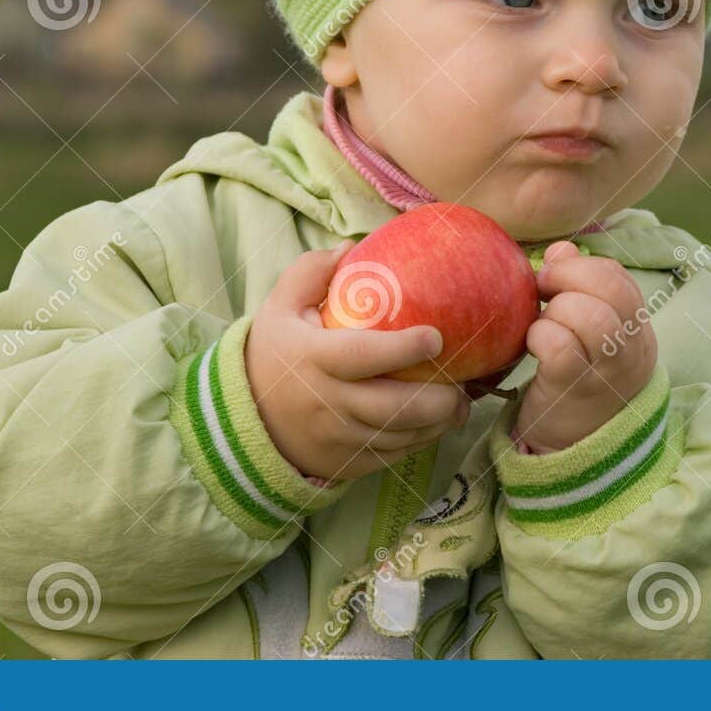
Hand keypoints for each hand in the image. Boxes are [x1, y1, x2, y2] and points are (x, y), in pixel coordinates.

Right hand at [245, 240, 471, 481]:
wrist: (247, 416)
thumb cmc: (275, 352)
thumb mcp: (280, 307)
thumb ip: (310, 273)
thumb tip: (351, 248)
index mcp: (313, 358)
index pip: (363, 355)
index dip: (403, 349)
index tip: (437, 337)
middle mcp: (327, 402)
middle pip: (393, 408)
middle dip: (438, 400)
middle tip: (462, 384)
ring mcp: (337, 437)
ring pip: (398, 436)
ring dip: (438, 424)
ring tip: (460, 405)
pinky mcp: (345, 462)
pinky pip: (391, 455)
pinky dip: (420, 442)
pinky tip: (438, 424)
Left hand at [513, 241, 656, 453]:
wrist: (576, 453)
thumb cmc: (576, 382)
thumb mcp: (587, 334)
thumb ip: (577, 286)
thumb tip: (560, 249)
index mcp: (637, 328)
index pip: (617, 276)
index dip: (580, 266)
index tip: (552, 277)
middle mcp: (632, 347)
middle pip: (608, 287)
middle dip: (565, 278)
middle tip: (541, 292)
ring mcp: (608, 370)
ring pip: (588, 314)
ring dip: (554, 311)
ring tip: (541, 326)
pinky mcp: (576, 389)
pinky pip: (559, 345)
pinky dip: (539, 336)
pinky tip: (533, 347)